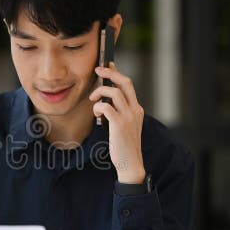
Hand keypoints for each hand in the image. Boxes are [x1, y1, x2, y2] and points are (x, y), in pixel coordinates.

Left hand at [89, 62, 145, 182]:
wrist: (130, 164)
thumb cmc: (124, 146)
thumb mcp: (124, 125)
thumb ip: (119, 112)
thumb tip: (105, 100)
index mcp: (136, 109)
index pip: (128, 85)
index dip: (117, 72)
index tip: (108, 65)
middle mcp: (135, 110)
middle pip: (125, 82)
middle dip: (110, 72)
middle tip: (97, 69)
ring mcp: (129, 117)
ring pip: (115, 92)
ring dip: (100, 92)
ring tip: (93, 100)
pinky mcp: (120, 125)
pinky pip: (106, 107)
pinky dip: (98, 107)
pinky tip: (96, 114)